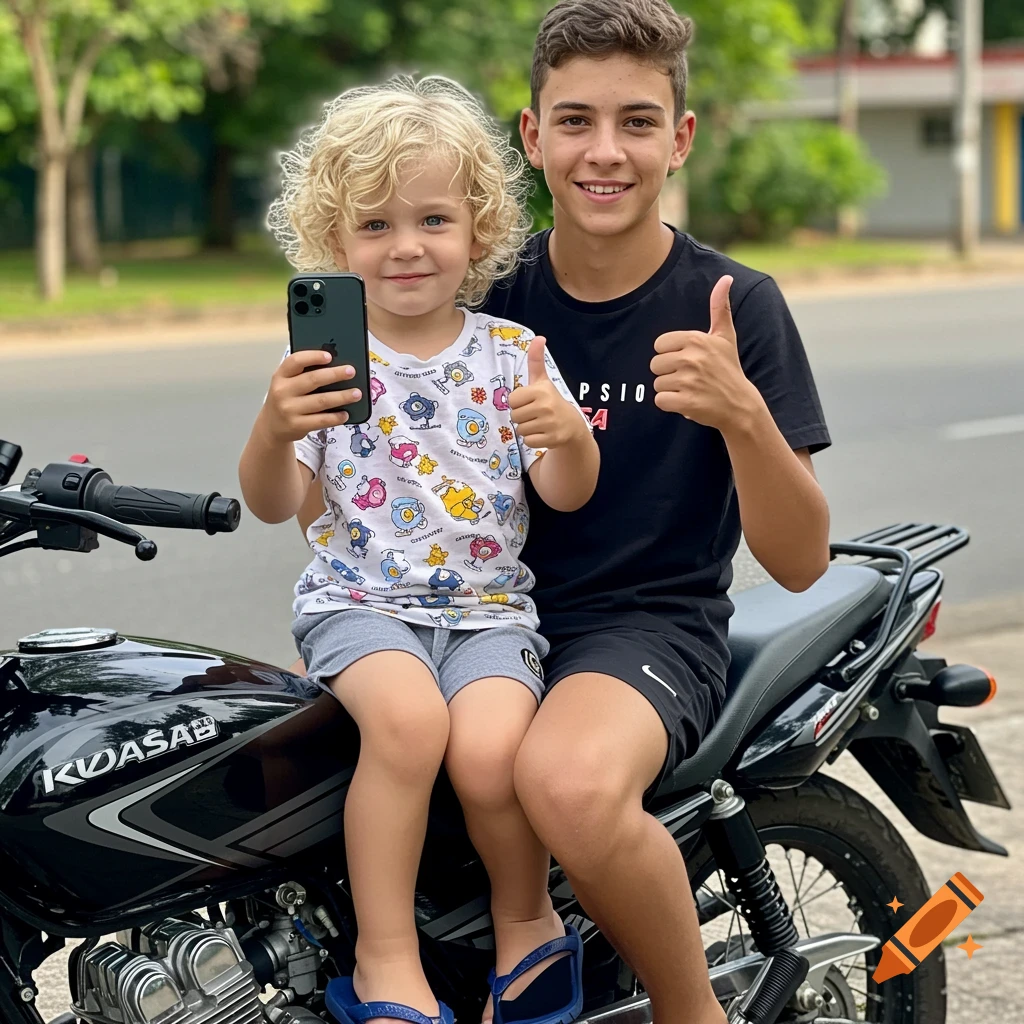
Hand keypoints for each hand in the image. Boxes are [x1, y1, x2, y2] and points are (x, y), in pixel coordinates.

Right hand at [261, 350, 361, 442]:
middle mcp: (282, 391)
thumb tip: (336, 365)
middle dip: (335, 374)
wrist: (272, 426)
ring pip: (321, 401)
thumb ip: (305, 373)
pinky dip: (336, 417)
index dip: (313, 357)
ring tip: (356, 393)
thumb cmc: (287, 398)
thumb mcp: (288, 383)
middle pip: (312, 380)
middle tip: (351, 372)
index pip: (295, 361)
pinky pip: (321, 420)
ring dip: (342, 396)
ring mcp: (289, 409)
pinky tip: (346, 414)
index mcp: (281, 375)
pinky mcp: (297, 425)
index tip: (330, 356)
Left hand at [508, 337, 585, 448]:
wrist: (572, 424)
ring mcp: (550, 423)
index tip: (530, 402)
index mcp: (540, 390)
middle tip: (535, 414)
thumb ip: (536, 361)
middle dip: (522, 417)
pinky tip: (543, 433)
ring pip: (520, 430)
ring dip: (527, 429)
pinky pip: (528, 441)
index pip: (512, 400)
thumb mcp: (543, 380)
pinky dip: (533, 440)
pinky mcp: (552, 439)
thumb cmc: (551, 400)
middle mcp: (546, 406)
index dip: (519, 402)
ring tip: (539, 423)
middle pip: (514, 416)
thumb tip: (539, 337)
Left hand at [650, 275, 759, 430]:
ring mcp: (688, 381)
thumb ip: (719, 308)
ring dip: (670, 390)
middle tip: (689, 378)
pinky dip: (670, 404)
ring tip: (690, 390)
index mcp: (696, 340)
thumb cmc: (729, 369)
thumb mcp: (725, 336)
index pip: (659, 345)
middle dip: (668, 373)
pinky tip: (687, 402)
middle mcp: (691, 358)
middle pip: (655, 364)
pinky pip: (660, 400)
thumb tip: (726, 278)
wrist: (740, 405)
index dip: (670, 354)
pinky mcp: (686, 402)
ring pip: (657, 384)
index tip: (688, 361)